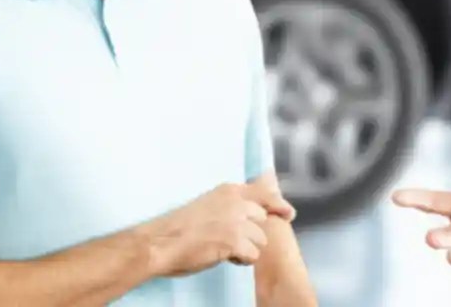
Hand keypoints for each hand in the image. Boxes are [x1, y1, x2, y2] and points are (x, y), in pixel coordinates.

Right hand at [145, 182, 295, 276]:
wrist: (161, 241)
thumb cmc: (178, 227)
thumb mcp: (208, 204)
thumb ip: (229, 205)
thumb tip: (250, 214)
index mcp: (229, 190)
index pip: (264, 193)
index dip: (278, 204)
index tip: (288, 213)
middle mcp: (237, 202)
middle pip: (262, 220)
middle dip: (252, 233)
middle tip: (231, 240)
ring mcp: (237, 221)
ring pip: (260, 239)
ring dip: (246, 247)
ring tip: (223, 249)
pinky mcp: (235, 241)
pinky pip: (252, 254)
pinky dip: (241, 259)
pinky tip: (224, 257)